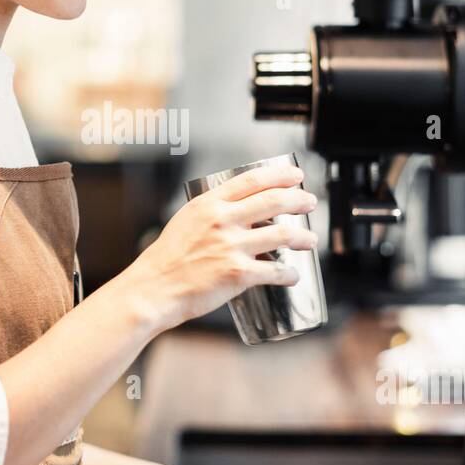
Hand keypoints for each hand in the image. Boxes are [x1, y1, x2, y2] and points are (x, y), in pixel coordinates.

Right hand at [133, 163, 318, 331]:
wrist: (154, 289)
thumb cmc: (167, 259)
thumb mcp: (186, 221)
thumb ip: (211, 213)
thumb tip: (238, 211)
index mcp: (209, 204)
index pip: (252, 180)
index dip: (280, 175)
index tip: (296, 176)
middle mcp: (222, 220)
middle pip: (274, 201)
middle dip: (299, 199)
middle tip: (310, 202)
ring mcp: (231, 247)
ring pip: (282, 235)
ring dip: (303, 237)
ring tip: (310, 240)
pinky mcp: (238, 274)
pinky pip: (275, 271)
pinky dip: (289, 274)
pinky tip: (293, 276)